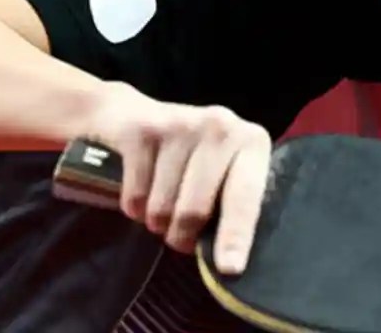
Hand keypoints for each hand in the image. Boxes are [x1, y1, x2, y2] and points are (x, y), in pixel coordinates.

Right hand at [86, 82, 272, 273]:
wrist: (130, 111)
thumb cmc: (189, 155)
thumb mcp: (221, 171)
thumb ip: (230, 205)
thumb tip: (227, 262)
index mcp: (251, 141)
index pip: (245, 196)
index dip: (235, 236)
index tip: (229, 268)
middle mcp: (220, 127)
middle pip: (195, 210)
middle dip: (181, 236)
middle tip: (179, 237)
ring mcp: (180, 125)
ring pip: (162, 207)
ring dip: (156, 222)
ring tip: (160, 208)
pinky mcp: (143, 130)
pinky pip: (136, 196)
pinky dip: (134, 207)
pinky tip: (141, 192)